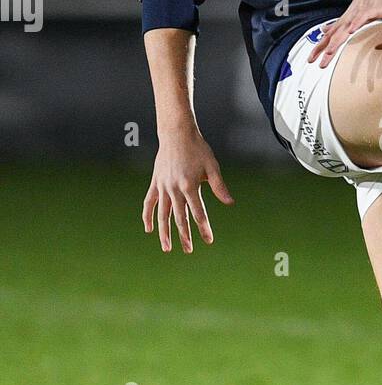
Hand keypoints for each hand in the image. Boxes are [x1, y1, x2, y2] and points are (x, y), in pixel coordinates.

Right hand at [142, 126, 233, 252]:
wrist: (176, 133)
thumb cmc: (198, 149)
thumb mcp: (212, 166)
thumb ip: (220, 186)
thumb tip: (230, 203)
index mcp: (190, 185)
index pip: (198, 212)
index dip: (204, 228)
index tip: (209, 240)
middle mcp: (174, 189)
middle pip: (179, 218)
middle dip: (184, 236)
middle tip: (189, 250)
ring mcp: (163, 187)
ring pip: (162, 214)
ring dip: (164, 232)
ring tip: (167, 248)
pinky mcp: (156, 183)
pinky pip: (149, 203)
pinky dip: (148, 216)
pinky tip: (149, 229)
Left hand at [309, 0, 381, 67]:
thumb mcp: (361, 9)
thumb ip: (348, 20)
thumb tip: (334, 28)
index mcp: (348, 16)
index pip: (330, 34)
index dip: (320, 47)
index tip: (311, 59)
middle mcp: (351, 14)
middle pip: (334, 34)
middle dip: (323, 48)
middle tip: (313, 61)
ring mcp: (361, 10)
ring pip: (346, 28)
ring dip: (337, 40)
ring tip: (328, 52)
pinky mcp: (373, 7)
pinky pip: (363, 16)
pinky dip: (356, 23)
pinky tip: (351, 31)